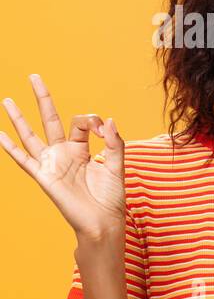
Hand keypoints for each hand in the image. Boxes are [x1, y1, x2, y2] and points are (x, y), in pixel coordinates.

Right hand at [0, 74, 125, 240]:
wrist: (103, 221)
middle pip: (50, 119)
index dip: (94, 122)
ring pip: (31, 135)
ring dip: (19, 118)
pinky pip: (24, 160)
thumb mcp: (117, 166)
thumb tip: (108, 119)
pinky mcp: (44, 176)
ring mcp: (51, 163)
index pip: (82, 122)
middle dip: (43, 98)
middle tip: (34, 76)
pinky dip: (10, 148)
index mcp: (82, 149)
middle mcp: (63, 153)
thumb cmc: (110, 197)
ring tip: (7, 100)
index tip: (105, 132)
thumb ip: (115, 143)